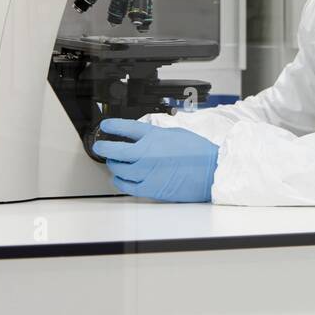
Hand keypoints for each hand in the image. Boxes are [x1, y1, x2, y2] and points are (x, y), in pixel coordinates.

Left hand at [91, 118, 218, 202]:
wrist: (212, 172)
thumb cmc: (200, 153)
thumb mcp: (176, 134)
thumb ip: (156, 135)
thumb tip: (141, 137)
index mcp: (155, 136)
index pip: (125, 128)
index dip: (111, 126)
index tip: (106, 126)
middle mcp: (147, 153)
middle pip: (115, 150)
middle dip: (104, 147)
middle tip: (101, 147)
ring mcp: (147, 172)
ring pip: (118, 169)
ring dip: (114, 165)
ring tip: (115, 163)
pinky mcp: (150, 188)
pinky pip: (126, 186)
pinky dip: (120, 181)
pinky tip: (120, 179)